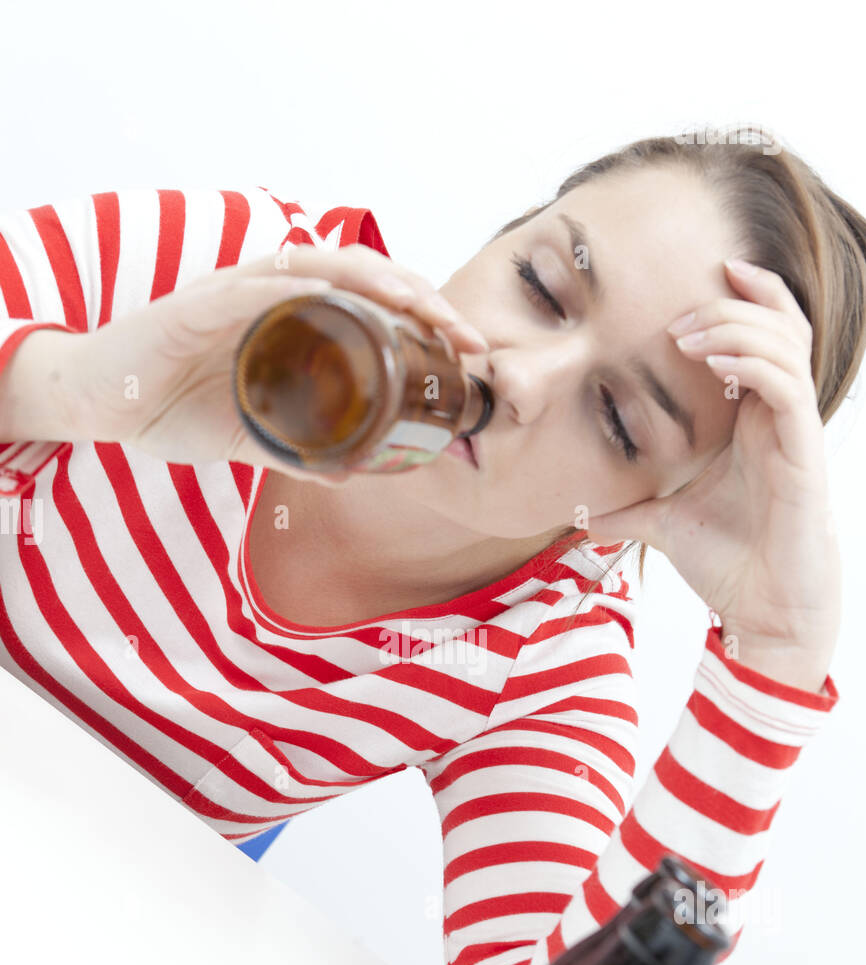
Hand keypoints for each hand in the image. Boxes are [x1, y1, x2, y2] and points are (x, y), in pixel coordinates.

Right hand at [72, 241, 488, 487]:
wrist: (98, 403)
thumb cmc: (170, 408)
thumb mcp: (250, 436)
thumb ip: (299, 449)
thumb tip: (354, 474)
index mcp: (292, 318)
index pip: (371, 302)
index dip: (423, 319)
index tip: (466, 352)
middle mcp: (271, 293)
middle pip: (361, 276)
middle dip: (420, 299)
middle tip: (464, 336)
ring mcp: (236, 292)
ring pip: (318, 267)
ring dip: (375, 280)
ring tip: (419, 302)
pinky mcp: (198, 304)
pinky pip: (252, 286)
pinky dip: (294, 286)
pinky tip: (333, 292)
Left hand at [584, 259, 840, 680]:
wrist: (762, 612)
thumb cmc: (730, 565)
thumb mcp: (665, 524)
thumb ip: (629, 510)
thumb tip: (580, 513)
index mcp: (755, 421)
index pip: (764, 336)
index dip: (744, 297)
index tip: (703, 277)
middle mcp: (781, 417)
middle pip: (779, 325)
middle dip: (732, 303)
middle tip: (682, 311)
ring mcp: (796, 431)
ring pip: (786, 344)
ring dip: (736, 325)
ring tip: (687, 333)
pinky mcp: (804, 453)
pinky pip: (789, 386)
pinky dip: (754, 361)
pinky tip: (715, 361)